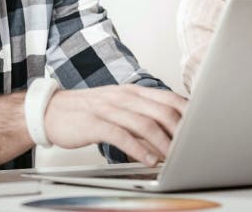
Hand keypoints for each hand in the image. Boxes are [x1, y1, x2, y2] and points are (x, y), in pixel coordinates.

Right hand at [43, 85, 186, 166]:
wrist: (50, 111)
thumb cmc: (88, 112)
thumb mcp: (119, 106)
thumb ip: (142, 114)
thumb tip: (170, 129)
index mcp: (132, 91)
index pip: (167, 98)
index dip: (187, 113)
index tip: (201, 127)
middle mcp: (123, 97)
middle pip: (161, 111)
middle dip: (180, 131)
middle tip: (191, 147)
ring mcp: (109, 108)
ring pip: (144, 124)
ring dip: (163, 143)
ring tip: (174, 158)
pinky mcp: (94, 124)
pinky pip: (121, 136)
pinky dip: (138, 149)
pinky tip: (148, 160)